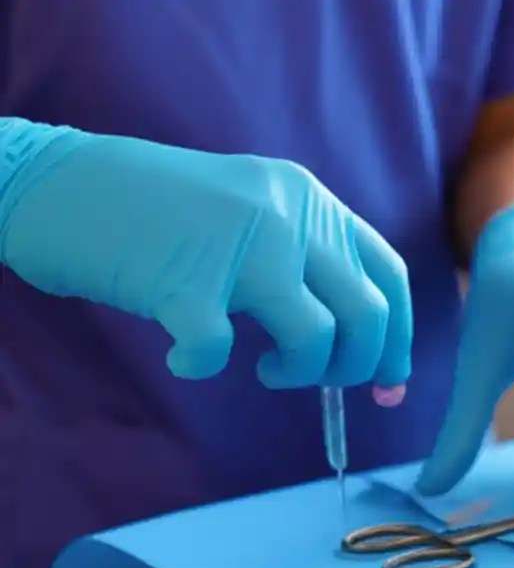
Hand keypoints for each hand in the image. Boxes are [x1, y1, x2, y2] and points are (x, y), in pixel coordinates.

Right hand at [0, 120, 411, 391]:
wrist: (60, 183)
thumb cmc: (159, 213)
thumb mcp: (253, 211)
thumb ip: (307, 256)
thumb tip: (362, 342)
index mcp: (309, 198)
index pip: (390, 274)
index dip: (399, 338)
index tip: (389, 384)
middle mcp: (287, 214)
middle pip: (368, 313)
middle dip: (355, 367)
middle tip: (314, 379)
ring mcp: (238, 244)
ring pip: (317, 337)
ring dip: (299, 372)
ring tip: (263, 366)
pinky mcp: (183, 278)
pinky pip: (219, 350)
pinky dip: (203, 366)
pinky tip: (185, 357)